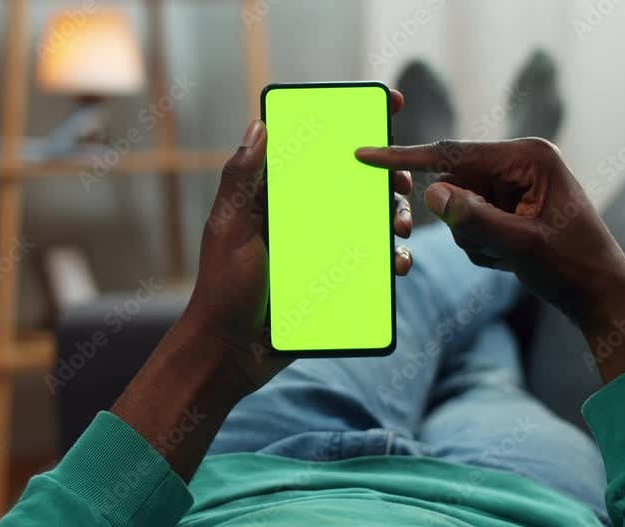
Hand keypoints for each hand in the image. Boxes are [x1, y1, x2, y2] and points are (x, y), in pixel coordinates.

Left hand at [185, 89, 412, 392]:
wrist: (230, 353)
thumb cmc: (222, 288)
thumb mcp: (229, 229)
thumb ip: (241, 180)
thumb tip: (260, 126)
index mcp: (275, 199)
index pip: (315, 152)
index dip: (348, 127)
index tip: (386, 106)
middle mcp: (301, 220)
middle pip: (352, 185)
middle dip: (384, 178)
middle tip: (401, 182)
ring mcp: (320, 251)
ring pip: (369, 223)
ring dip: (394, 218)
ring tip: (401, 226)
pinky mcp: (333, 283)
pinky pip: (370, 266)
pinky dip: (389, 261)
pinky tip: (398, 264)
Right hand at [355, 138, 624, 380]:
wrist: (601, 295)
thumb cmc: (571, 267)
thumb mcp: (520, 247)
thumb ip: (474, 219)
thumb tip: (433, 193)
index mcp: (528, 157)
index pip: (453, 154)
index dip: (405, 157)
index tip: (367, 154)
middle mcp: (519, 163)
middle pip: (454, 183)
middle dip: (463, 222)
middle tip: (494, 247)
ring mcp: (512, 184)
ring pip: (457, 206)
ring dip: (472, 238)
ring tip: (509, 256)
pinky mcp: (507, 204)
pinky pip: (467, 221)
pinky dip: (479, 245)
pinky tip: (509, 257)